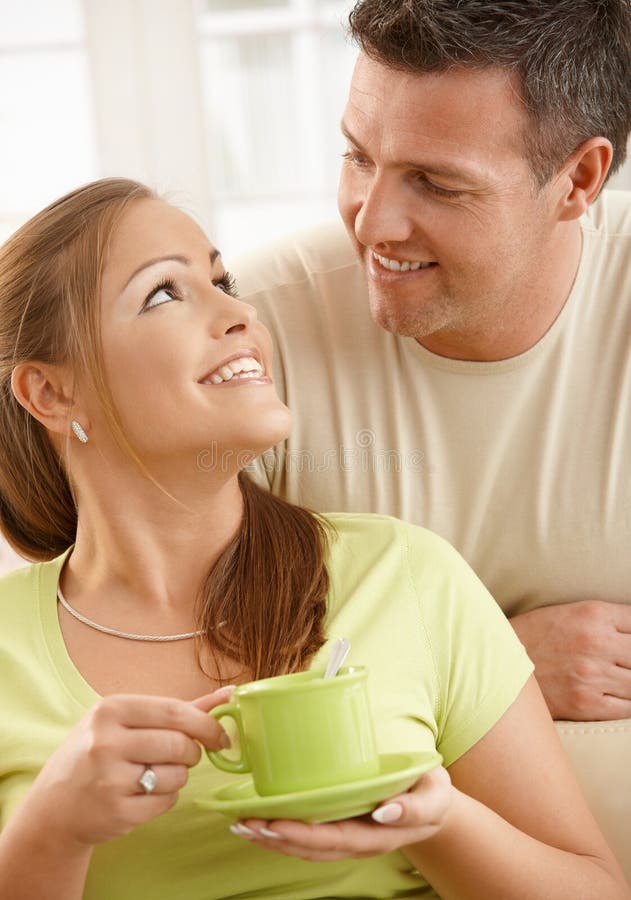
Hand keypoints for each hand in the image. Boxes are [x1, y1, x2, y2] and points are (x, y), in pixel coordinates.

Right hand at [24, 688, 232, 846]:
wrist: (54, 807)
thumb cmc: (96, 754)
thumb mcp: (126, 721)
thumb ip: (178, 709)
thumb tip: (228, 695)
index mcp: (110, 710)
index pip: (175, 712)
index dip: (206, 725)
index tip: (221, 736)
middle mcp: (106, 742)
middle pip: (180, 744)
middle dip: (192, 752)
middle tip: (185, 755)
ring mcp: (110, 779)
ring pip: (177, 775)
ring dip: (179, 776)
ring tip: (156, 774)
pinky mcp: (117, 812)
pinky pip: (166, 801)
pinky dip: (166, 798)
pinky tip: (144, 793)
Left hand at [230, 765, 451, 861]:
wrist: (432, 803)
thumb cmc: (430, 792)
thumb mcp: (434, 796)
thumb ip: (415, 807)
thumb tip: (385, 811)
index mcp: (376, 836)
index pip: (333, 839)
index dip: (301, 835)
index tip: (274, 823)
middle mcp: (356, 842)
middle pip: (310, 848)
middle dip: (274, 838)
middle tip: (243, 823)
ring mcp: (346, 838)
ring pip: (303, 847)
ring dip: (270, 838)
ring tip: (240, 825)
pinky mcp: (338, 827)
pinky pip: (305, 837)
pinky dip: (279, 832)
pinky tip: (259, 822)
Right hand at [510, 601, 630, 719]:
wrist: (496, 664)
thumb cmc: (534, 636)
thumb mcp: (569, 613)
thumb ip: (607, 620)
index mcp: (593, 614)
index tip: (626, 643)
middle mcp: (597, 642)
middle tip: (618, 663)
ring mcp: (593, 675)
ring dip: (629, 681)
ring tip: (613, 677)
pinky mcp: (587, 704)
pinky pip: (628, 709)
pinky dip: (626, 704)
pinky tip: (614, 697)